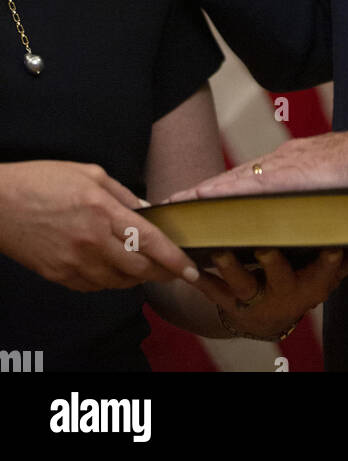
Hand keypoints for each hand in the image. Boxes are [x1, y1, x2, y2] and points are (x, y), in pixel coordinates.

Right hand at [0, 161, 202, 292]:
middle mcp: (92, 241)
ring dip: (137, 278)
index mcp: (103, 211)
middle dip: (162, 272)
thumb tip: (147, 211)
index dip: (174, 258)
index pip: (150, 241)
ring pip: (118, 282)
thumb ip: (123, 194)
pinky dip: (111, 281)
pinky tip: (114, 269)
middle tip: (174, 270)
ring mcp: (74, 263)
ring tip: (146, 268)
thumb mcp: (90, 173)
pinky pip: (95, 287)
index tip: (190, 268)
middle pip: (139, 269)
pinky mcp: (59, 276)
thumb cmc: (43, 181)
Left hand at [169, 117, 347, 200]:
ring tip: (177, 205)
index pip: (253, 178)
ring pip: (238, 178)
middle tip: (172, 203)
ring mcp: (294, 161)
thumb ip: (333, 202)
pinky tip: (206, 200)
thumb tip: (325, 224)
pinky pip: (253, 184)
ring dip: (206, 192)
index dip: (224, 188)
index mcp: (302, 162)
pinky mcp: (300, 170)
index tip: (198, 200)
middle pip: (237, 176)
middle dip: (204, 190)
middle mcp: (291, 157)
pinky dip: (226, 191)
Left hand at [195, 246, 347, 339]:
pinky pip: (210, 289)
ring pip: (240, 282)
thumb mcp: (331, 274)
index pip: (325, 269)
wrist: (264, 318)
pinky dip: (199, 277)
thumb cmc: (300, 284)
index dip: (328, 259)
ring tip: (220, 249)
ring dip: (229, 266)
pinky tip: (189, 264)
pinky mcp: (225, 299)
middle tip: (266, 243)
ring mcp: (253, 296)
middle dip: (272, 259)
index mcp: (311, 283)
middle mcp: (283, 291)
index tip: (332, 246)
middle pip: (278, 273)